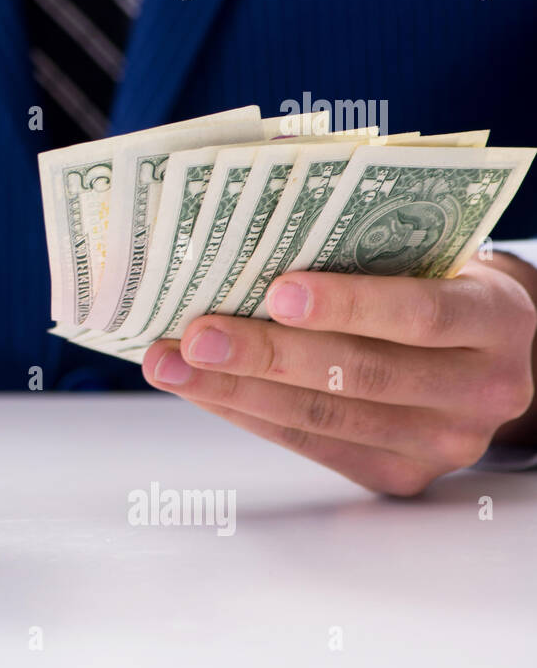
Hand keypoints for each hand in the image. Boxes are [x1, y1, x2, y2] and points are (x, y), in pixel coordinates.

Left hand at [141, 256, 536, 494]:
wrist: (481, 355)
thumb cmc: (433, 283)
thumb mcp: (427, 253)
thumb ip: (362, 234)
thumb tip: (253, 193)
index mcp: (498, 317)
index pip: (424, 312)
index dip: (350, 304)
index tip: (277, 291)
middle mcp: (483, 389)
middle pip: (363, 375)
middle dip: (267, 354)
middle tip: (196, 335)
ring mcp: (443, 442)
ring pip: (326, 418)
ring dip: (236, 391)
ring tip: (170, 365)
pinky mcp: (399, 474)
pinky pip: (311, 445)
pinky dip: (245, 413)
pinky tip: (198, 388)